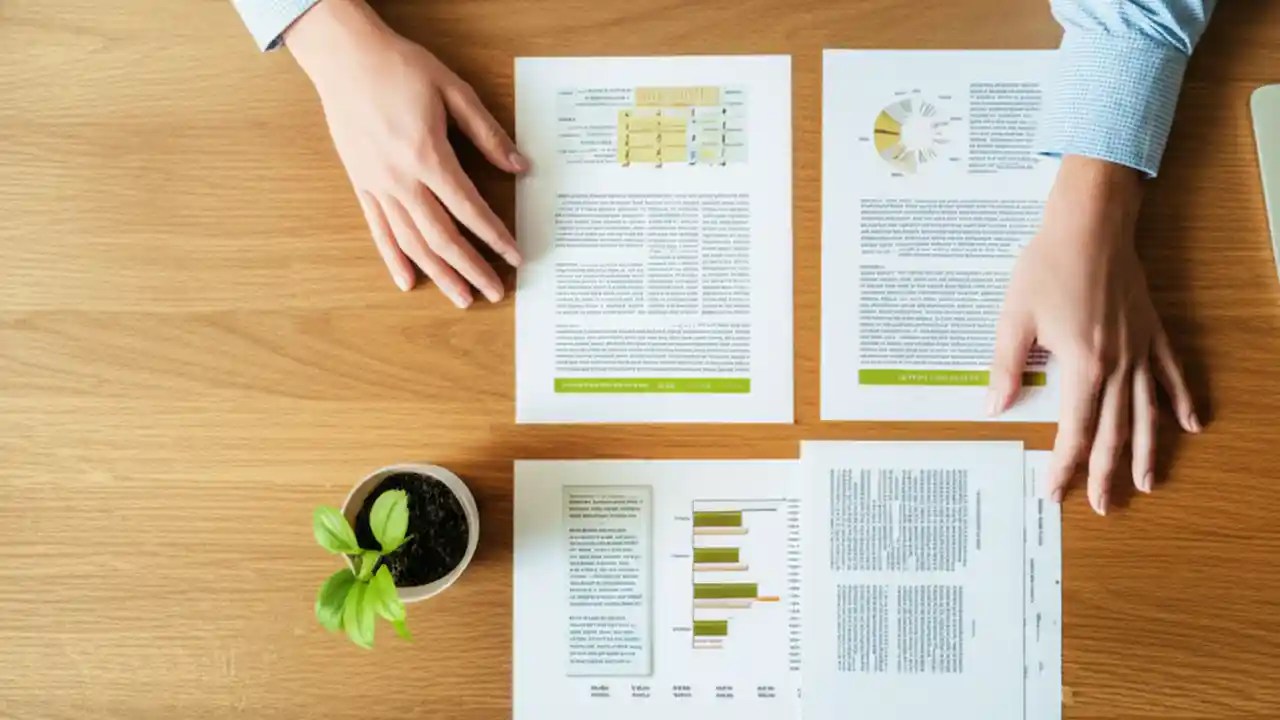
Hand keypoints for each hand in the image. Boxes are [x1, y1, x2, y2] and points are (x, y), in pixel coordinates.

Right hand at [285, 0, 525, 307]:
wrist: (344, 56)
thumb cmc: (399, 67)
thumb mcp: (454, 90)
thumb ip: (487, 133)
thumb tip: (518, 166)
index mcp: (427, 155)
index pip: (469, 209)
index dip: (495, 236)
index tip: (514, 255)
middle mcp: (400, 178)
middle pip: (441, 237)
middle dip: (471, 268)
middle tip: (495, 291)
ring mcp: (377, 185)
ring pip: (411, 241)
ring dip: (439, 274)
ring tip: (461, 297)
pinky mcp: (360, 184)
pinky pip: (378, 230)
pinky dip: (393, 258)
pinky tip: (408, 281)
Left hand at [988, 156, 1200, 514]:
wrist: (1090, 224)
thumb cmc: (1046, 266)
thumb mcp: (1014, 318)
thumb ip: (1005, 367)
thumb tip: (994, 408)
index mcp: (1082, 365)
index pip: (1074, 429)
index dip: (1065, 464)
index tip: (1054, 491)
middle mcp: (1118, 364)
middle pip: (1113, 430)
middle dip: (1106, 472)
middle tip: (1102, 506)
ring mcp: (1140, 348)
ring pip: (1146, 411)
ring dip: (1146, 451)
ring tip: (1146, 484)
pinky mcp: (1152, 330)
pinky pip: (1171, 373)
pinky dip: (1181, 400)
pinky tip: (1189, 425)